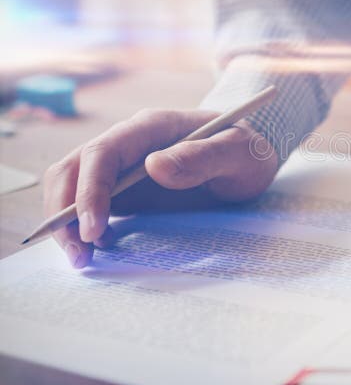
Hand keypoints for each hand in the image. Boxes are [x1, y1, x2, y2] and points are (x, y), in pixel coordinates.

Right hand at [43, 109, 277, 268]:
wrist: (251, 155)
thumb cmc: (247, 150)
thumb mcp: (239, 152)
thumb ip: (203, 156)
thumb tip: (154, 166)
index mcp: (151, 127)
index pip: (103, 152)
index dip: (90, 190)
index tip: (95, 228)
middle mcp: (129, 142)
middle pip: (73, 168)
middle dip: (64, 210)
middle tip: (80, 254)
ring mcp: (124, 164)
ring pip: (72, 185)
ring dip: (66, 220)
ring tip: (83, 257)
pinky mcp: (125, 186)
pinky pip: (89, 201)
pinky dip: (83, 224)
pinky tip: (102, 245)